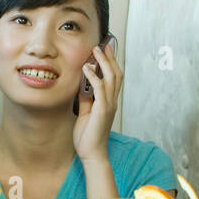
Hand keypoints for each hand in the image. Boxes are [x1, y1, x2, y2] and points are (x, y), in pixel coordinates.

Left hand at [73, 42, 122, 163]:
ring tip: (95, 51)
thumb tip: (82, 87)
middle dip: (110, 58)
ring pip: (111, 78)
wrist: (91, 153)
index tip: (105, 50)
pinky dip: (94, 77)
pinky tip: (87, 68)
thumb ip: (86, 100)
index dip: (111, 63)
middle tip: (104, 45)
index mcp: (109, 102)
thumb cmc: (88, 136)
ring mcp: (108, 105)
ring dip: (103, 62)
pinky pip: (100, 89)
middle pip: (116, 74)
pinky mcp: (102, 110)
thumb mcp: (85, 113)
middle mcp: (112, 101)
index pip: (114, 78)